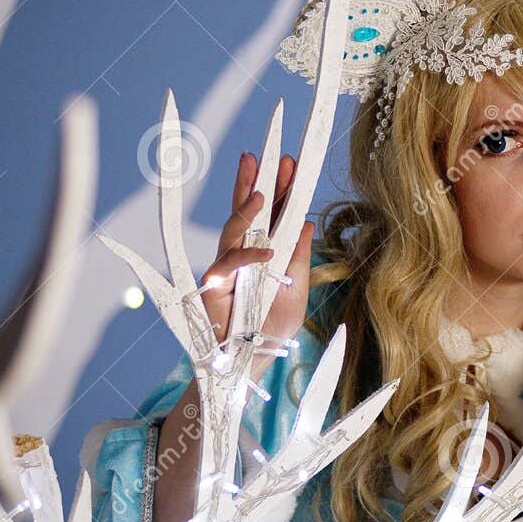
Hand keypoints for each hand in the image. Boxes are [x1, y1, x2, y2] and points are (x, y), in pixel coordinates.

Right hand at [198, 151, 313, 365]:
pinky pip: (228, 265)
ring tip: (261, 189)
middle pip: (249, 213)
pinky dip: (246, 258)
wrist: (251, 364)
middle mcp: (244, 257)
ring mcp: (227, 268)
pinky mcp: (214, 286)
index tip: (291, 166)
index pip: (273, 217)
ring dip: (246, 208)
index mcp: (266, 255)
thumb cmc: (271, 330)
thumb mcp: (296, 292)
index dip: (281, 192)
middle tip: (271, 157)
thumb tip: (308, 224)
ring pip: (233, 230)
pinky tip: (264, 253)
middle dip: (259, 183)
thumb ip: (299, 259)